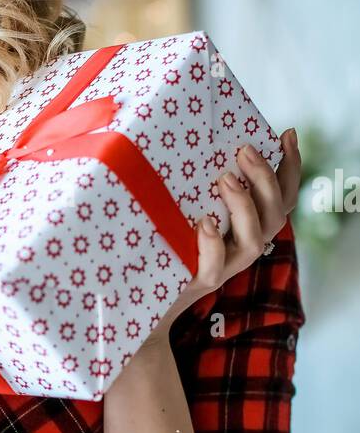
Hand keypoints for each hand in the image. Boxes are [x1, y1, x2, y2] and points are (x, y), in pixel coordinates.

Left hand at [146, 127, 301, 345]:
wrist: (141, 298)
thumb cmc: (163, 243)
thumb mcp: (184, 207)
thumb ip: (197, 181)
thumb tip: (192, 134)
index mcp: (246, 227)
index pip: (282, 198)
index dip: (291, 169)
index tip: (287, 134)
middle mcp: (242, 247)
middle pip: (275, 216)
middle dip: (266, 180)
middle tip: (244, 151)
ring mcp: (223, 267)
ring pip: (253, 242)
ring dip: (245, 207)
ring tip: (225, 180)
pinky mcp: (198, 283)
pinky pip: (215, 267)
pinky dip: (213, 245)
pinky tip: (205, 224)